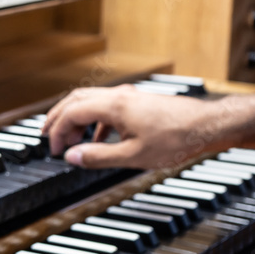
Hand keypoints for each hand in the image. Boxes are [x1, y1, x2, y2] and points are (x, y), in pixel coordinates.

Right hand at [42, 85, 226, 168]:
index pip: (71, 113)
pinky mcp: (138, 103)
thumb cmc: (177, 138)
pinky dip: (93, 121)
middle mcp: (119, 96)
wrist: (207, 126)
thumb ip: (98, 157)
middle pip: (76, 100)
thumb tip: (73, 156)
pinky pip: (105, 107)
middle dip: (58, 118)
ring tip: (70, 140)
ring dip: (76, 119)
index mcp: (113, 106)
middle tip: (47, 136)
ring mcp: (129, 98)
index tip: (54, 150)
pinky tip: (98, 139)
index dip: (58, 132)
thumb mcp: (133, 156)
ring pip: (90, 101)